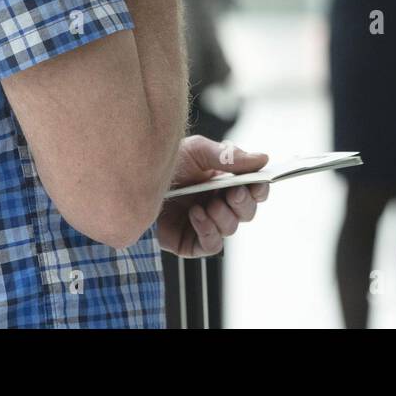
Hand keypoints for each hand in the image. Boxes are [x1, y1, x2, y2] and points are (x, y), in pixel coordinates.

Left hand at [157, 135, 269, 257]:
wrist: (132, 179)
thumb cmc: (165, 162)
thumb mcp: (198, 151)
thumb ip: (229, 156)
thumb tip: (263, 159)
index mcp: (223, 181)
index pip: (253, 189)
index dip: (260, 188)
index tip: (258, 183)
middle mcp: (217, 203)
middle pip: (247, 212)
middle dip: (244, 203)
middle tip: (234, 193)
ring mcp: (204, 223)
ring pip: (231, 228)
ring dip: (224, 216)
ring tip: (208, 203)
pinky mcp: (190, 242)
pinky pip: (212, 245)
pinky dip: (208, 230)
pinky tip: (196, 214)